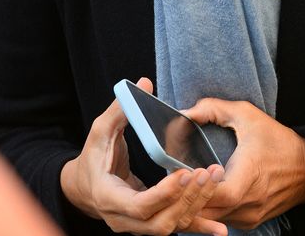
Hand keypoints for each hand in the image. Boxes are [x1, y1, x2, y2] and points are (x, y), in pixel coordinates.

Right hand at [60, 77, 226, 234]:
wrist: (83, 186)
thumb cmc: (93, 156)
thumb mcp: (100, 131)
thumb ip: (121, 109)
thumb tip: (144, 83)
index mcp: (108, 196)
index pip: (140, 205)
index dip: (164, 193)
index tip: (184, 173)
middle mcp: (122, 219)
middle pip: (160, 221)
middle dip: (187, 199)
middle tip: (208, 173)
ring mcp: (136, 226)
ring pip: (170, 227)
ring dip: (196, 207)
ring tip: (215, 182)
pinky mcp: (150, 223)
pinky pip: (175, 227)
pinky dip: (198, 227)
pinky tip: (220, 229)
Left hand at [184, 98, 304, 230]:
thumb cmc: (277, 140)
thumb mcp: (247, 115)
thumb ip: (215, 109)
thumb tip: (186, 112)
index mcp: (250, 173)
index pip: (221, 193)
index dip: (200, 186)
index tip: (185, 171)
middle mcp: (250, 201)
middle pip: (210, 210)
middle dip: (188, 197)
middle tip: (173, 179)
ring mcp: (250, 215)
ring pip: (213, 219)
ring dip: (196, 205)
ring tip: (183, 186)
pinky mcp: (250, 222)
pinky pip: (222, 220)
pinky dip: (209, 210)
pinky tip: (201, 193)